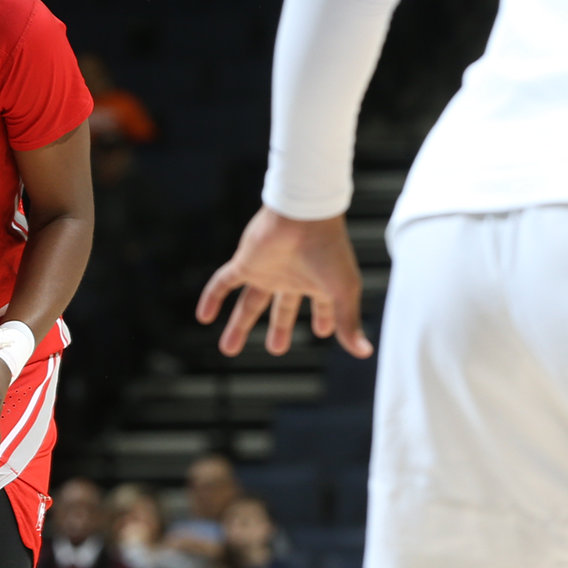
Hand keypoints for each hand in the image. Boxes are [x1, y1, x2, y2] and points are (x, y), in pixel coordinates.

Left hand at [196, 205, 372, 358]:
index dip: (325, 319)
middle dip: (279, 329)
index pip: (322, 306)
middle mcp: (291, 277)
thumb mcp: (341, 291)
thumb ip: (348, 323)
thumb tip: (364, 353)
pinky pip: (222, 283)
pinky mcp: (245, 263)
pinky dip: (211, 299)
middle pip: (282, 309)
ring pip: (249, 303)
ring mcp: (267, 271)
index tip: (323, 333)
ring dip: (238, 326)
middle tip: (275, 349)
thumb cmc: (328, 249)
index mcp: (318, 282)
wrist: (303, 215)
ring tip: (227, 349)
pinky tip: (202, 317)